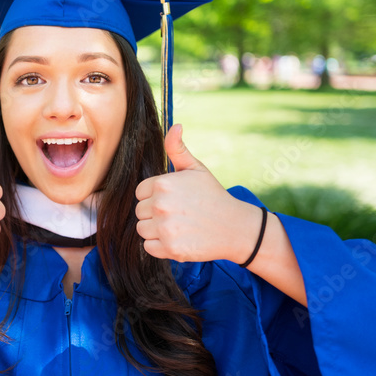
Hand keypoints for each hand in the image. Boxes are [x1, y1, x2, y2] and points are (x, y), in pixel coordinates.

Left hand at [135, 125, 259, 263]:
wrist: (235, 227)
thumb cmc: (213, 196)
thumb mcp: (196, 169)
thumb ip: (177, 149)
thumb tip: (174, 126)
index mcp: (162, 184)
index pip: (140, 192)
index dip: (154, 196)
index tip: (173, 200)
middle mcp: (161, 205)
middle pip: (139, 211)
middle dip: (154, 214)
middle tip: (178, 214)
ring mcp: (165, 228)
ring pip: (142, 230)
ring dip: (155, 231)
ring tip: (178, 226)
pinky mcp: (170, 248)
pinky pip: (148, 247)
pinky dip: (160, 246)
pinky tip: (178, 238)